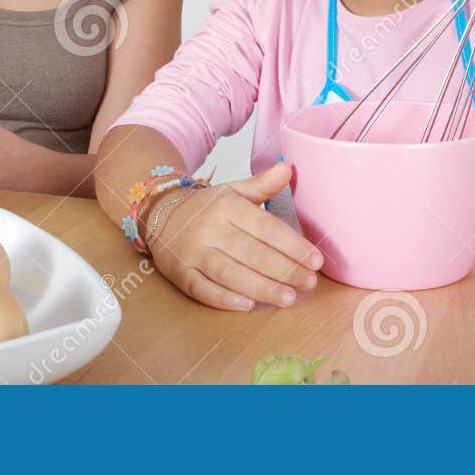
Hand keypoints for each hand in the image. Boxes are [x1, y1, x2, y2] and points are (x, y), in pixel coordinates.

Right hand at [149, 162, 321, 310]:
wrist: (158, 212)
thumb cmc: (205, 206)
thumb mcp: (232, 190)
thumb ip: (262, 185)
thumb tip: (287, 168)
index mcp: (226, 206)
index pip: (266, 228)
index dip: (293, 246)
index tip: (316, 260)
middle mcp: (209, 229)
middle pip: (252, 253)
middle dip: (285, 270)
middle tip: (309, 282)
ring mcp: (192, 252)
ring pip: (230, 274)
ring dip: (261, 288)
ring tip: (288, 298)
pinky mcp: (179, 273)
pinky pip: (202, 289)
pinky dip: (224, 299)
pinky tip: (247, 306)